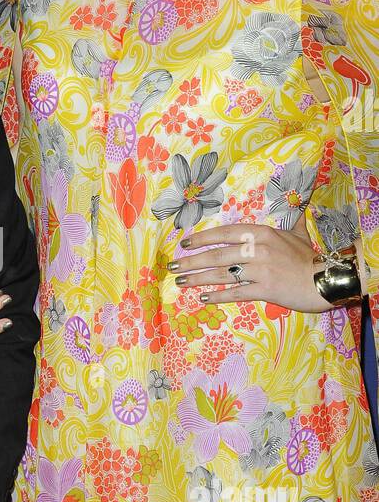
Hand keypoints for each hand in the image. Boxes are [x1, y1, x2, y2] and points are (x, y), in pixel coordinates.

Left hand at [169, 212, 351, 312]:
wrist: (327, 279)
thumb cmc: (309, 258)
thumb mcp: (297, 234)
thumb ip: (290, 221)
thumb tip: (296, 203)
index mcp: (262, 234)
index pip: (224, 233)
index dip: (202, 239)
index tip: (184, 243)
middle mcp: (258, 249)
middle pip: (217, 255)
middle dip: (192, 261)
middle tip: (173, 267)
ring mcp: (261, 270)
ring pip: (222, 274)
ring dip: (198, 279)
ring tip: (181, 282)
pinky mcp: (265, 290)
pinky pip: (236, 293)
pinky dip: (218, 296)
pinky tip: (204, 299)